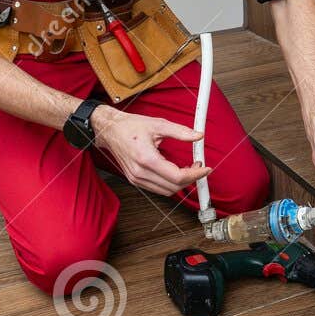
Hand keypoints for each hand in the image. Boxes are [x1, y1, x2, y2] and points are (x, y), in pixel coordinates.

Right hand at [92, 107, 209, 196]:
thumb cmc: (129, 126)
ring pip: (166, 191)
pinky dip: (170, 184)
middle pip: (174, 187)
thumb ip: (180, 131)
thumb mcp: (158, 124)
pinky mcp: (135, 180)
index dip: (195, 174)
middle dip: (190, 178)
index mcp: (146, 159)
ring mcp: (136, 178)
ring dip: (181, 183)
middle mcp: (140, 172)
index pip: (177, 176)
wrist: (109, 130)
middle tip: (198, 166)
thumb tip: (198, 135)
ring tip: (188, 169)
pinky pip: (158, 189)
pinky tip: (176, 172)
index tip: (205, 168)